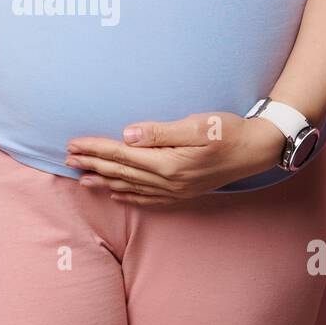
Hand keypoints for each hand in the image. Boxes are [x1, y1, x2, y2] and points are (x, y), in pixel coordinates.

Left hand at [64, 112, 286, 205]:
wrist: (258, 150)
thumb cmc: (229, 132)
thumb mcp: (197, 125)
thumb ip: (160, 132)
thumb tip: (127, 135)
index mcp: (168, 163)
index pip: (121, 155)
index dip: (94, 149)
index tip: (72, 144)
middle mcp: (168, 182)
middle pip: (121, 172)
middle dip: (92, 165)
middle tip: (66, 160)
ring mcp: (175, 191)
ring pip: (130, 187)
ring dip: (104, 181)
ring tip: (81, 179)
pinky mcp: (183, 192)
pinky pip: (148, 199)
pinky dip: (128, 196)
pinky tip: (116, 193)